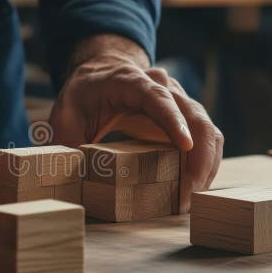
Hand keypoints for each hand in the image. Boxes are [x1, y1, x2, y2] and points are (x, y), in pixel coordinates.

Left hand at [49, 35, 222, 212]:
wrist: (101, 74)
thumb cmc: (83, 95)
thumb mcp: (64, 115)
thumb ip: (65, 141)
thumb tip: (69, 173)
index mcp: (132, 82)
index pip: (159, 99)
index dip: (174, 122)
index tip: (185, 146)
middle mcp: (163, 87)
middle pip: (194, 115)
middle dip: (198, 157)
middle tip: (188, 195)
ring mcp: (179, 100)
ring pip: (207, 129)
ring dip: (206, 164)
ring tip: (191, 198)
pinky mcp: (185, 117)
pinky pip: (206, 138)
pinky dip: (205, 162)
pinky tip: (194, 186)